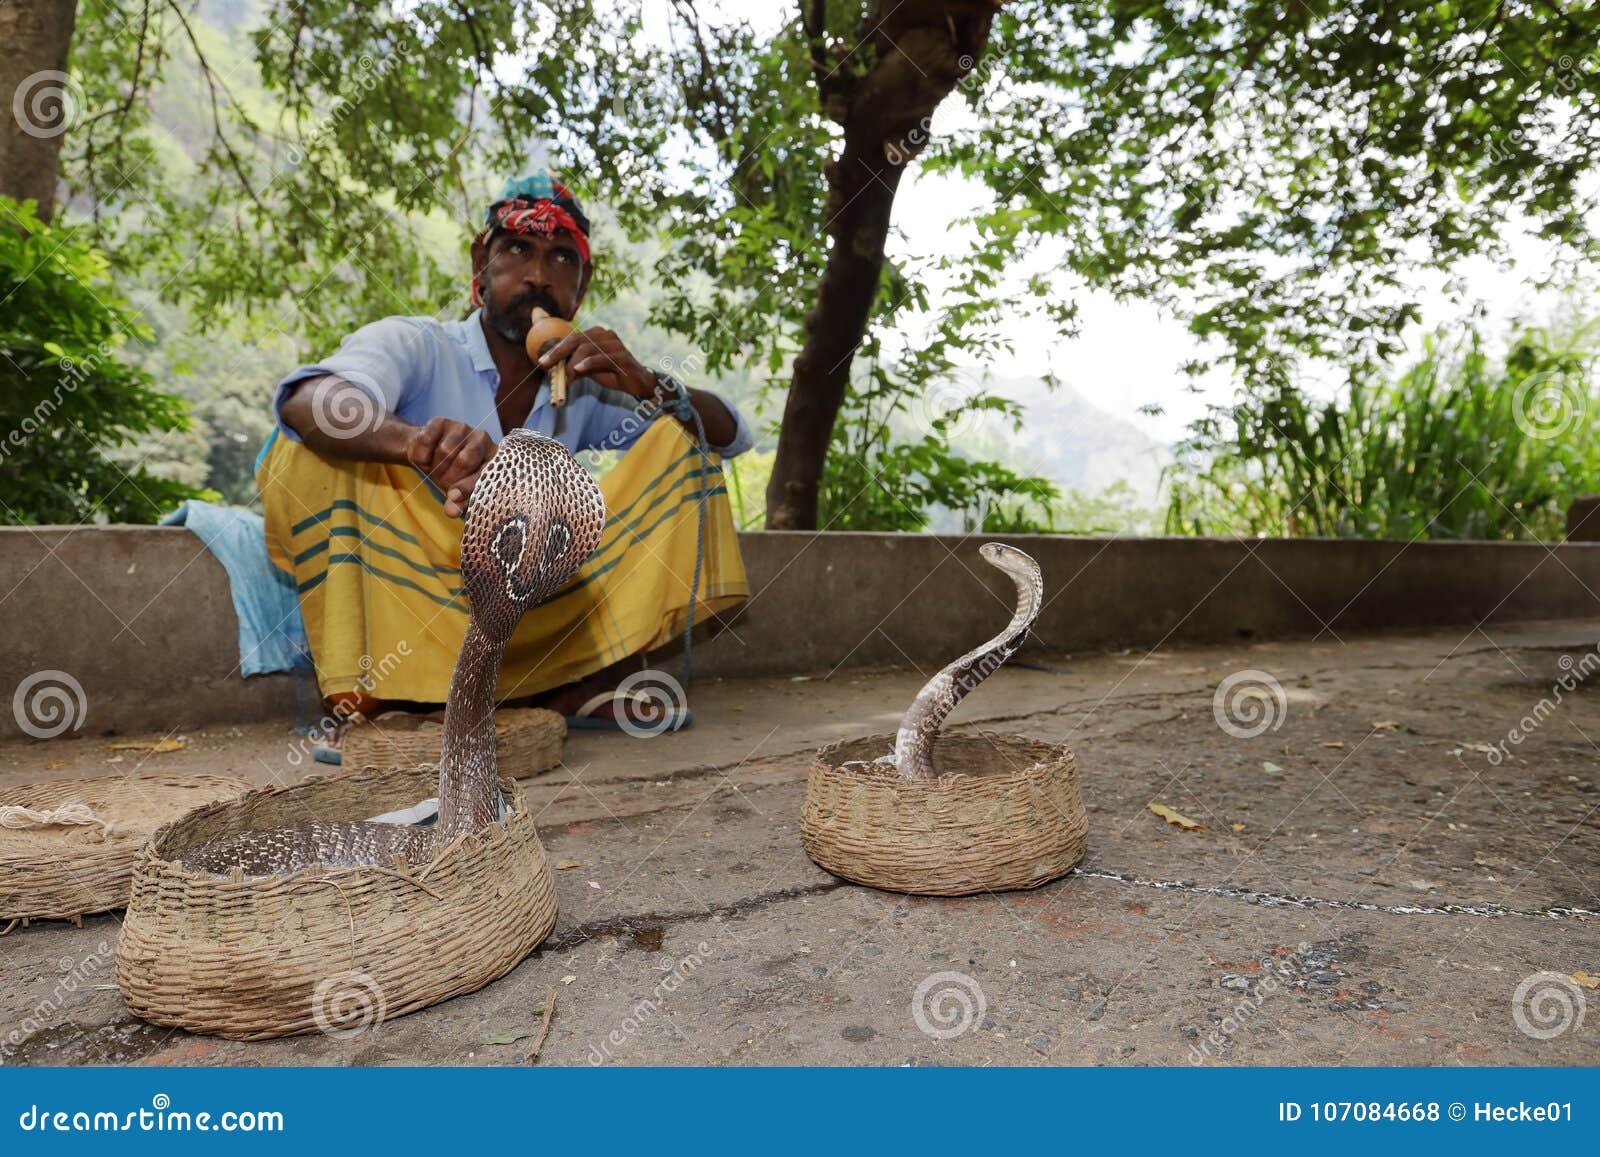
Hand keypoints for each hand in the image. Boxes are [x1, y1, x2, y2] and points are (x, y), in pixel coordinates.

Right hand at [406, 417, 495, 517]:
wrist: (429, 455)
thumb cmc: (452, 477)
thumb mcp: (457, 493)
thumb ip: (458, 503)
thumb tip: (451, 512)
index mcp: (494, 458)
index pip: (485, 472)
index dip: (468, 486)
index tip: (453, 497)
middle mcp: (483, 439)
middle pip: (465, 460)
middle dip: (449, 477)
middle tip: (442, 483)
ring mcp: (463, 427)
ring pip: (446, 450)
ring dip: (435, 466)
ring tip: (435, 471)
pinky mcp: (442, 421)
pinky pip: (428, 440)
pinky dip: (421, 455)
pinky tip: (424, 459)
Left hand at [536, 325, 653, 397]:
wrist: (637, 383)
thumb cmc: (613, 374)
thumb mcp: (589, 369)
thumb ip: (573, 366)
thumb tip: (552, 370)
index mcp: (597, 334)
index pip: (572, 338)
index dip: (556, 349)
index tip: (542, 362)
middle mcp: (605, 334)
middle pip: (577, 340)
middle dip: (559, 353)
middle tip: (546, 365)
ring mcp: (615, 344)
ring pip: (587, 349)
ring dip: (572, 364)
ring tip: (565, 377)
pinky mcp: (622, 356)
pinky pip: (601, 357)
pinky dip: (588, 363)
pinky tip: (578, 370)